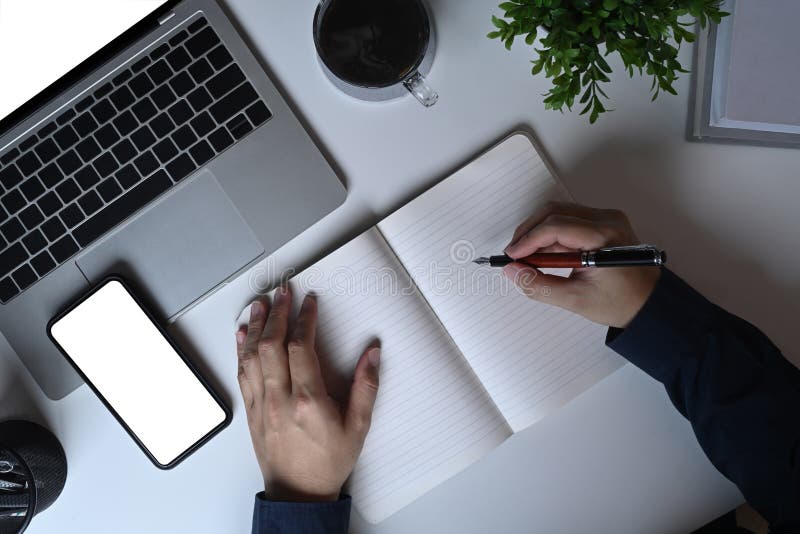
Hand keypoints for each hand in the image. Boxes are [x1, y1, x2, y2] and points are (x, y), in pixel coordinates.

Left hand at [235, 285, 380, 501]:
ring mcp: (262, 405)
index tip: (309, 302)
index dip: (304, 319)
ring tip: (261, 304)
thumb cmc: (328, 462)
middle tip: (283, 291)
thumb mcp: (359, 426)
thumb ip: (366, 387)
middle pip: (272, 345)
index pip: (301, 347)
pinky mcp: (253, 411)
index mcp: (308, 401)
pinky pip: (242, 374)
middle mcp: (280, 399)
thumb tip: (372, 354)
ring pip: (252, 356)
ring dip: (256, 327)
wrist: (299, 494)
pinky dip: (241, 351)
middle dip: (278, 313)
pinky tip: (243, 335)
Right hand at [503, 202, 659, 327]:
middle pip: (554, 212)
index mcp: (605, 237)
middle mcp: (607, 220)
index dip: (528, 240)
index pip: (556, 227)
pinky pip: (569, 219)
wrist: (650, 303)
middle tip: (514, 255)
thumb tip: (511, 270)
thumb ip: (539, 285)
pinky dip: (551, 234)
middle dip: (529, 232)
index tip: (511, 256)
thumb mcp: (575, 300)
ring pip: (559, 213)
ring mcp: (607, 218)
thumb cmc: (619, 303)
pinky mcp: (604, 222)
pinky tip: (544, 253)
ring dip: (538, 232)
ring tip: (527, 256)